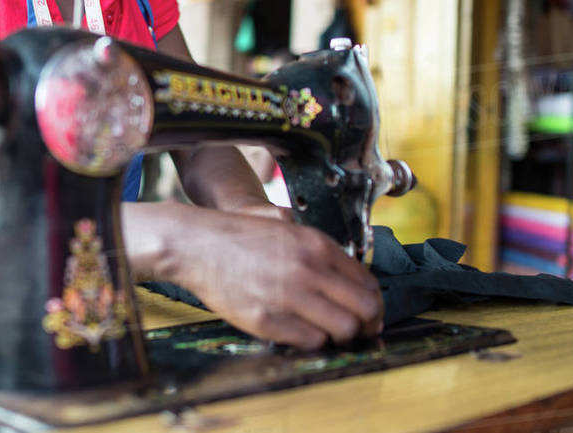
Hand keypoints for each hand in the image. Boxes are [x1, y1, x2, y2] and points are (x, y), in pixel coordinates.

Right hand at [140, 205, 382, 348]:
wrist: (198, 245)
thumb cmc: (242, 238)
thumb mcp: (289, 231)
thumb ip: (322, 253)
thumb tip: (354, 281)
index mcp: (317, 245)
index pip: (368, 283)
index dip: (375, 303)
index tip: (370, 313)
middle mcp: (307, 269)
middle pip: (364, 310)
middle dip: (367, 324)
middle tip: (361, 331)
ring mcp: (287, 296)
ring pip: (343, 330)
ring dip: (341, 336)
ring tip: (329, 332)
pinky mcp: (267, 320)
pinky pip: (310, 341)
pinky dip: (313, 341)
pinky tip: (302, 331)